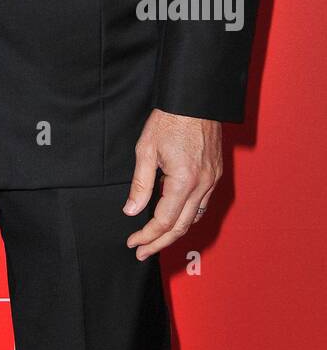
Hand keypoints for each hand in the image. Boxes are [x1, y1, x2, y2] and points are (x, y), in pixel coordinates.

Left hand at [123, 108, 221, 258]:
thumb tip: (131, 211)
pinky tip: (173, 215)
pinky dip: (187, 215)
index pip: (164, 221)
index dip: (147, 236)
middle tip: (141, 251)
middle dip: (160, 242)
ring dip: (174, 232)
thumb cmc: (169, 119)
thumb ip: (140, 184)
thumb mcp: (146, 149)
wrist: (195, 98)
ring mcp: (212, 180)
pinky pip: (202, 204)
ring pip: (194, 218)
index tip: (133, 243)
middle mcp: (203, 185)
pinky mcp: (216, 174)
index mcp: (184, 181)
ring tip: (155, 238)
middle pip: (181, 227)